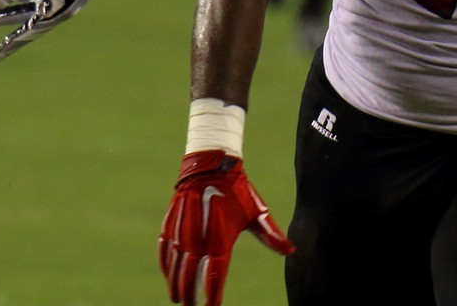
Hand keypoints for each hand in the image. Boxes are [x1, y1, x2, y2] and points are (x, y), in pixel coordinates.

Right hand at [159, 151, 293, 305]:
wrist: (212, 163)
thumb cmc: (237, 190)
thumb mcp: (256, 212)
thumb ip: (272, 235)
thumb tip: (291, 249)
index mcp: (220, 240)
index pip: (215, 277)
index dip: (212, 296)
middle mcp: (198, 238)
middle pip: (189, 275)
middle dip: (189, 294)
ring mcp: (182, 229)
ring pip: (174, 263)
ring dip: (174, 282)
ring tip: (177, 297)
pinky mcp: (171, 220)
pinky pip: (164, 246)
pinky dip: (165, 261)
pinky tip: (167, 271)